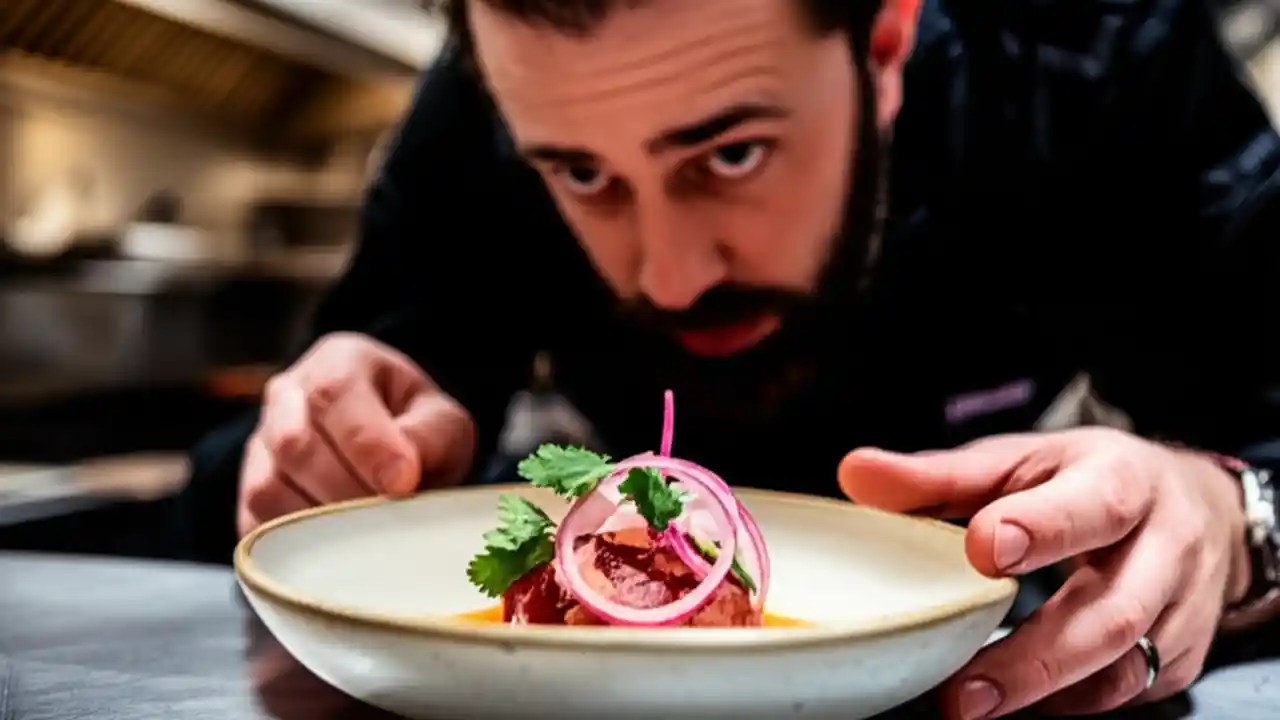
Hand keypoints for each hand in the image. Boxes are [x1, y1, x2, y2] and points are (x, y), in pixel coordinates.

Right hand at [237, 333, 476, 536]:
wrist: (396, 459)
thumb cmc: (419, 433)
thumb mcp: (443, 423)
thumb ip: (430, 437)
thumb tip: (400, 472)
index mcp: (339, 361)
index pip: (335, 394)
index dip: (367, 445)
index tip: (402, 484)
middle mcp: (288, 396)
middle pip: (295, 444)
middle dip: (348, 490)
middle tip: (390, 517)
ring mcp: (261, 445)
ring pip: (268, 488)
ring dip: (323, 521)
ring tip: (369, 534)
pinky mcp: (248, 495)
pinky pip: (256, 525)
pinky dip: (297, 546)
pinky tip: (337, 548)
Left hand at [837, 428, 1250, 718]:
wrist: (1195, 505)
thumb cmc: (1088, 479)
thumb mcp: (1020, 460)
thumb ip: (938, 475)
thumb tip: (855, 473)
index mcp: (1121, 479)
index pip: (1091, 504)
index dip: (1041, 526)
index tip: (982, 547)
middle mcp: (1165, 545)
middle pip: (1111, 610)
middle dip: (1034, 656)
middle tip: (962, 689)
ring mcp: (1180, 608)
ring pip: (1123, 664)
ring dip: (1044, 691)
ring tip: (970, 704)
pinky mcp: (1178, 656)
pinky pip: (1125, 691)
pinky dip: (1066, 702)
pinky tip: (1017, 704)